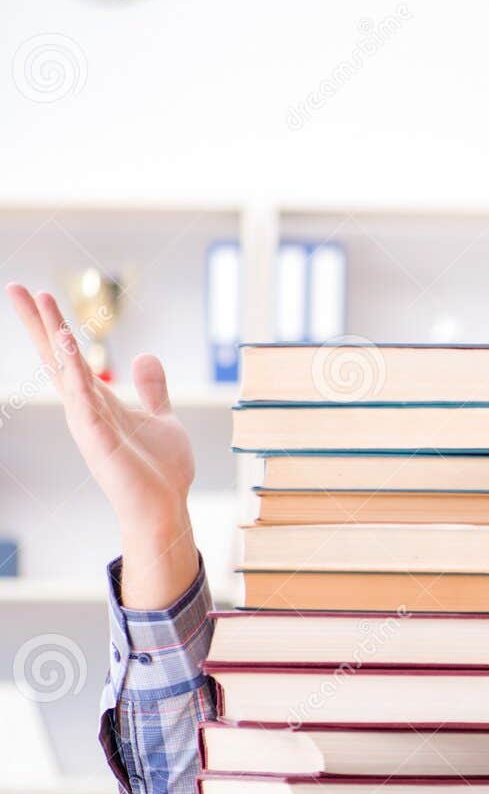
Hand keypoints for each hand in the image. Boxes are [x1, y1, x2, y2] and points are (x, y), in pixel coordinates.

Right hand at [7, 282, 199, 606]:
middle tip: (16, 286)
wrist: (166, 507)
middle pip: (55, 358)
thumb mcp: (161, 418)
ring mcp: (88, 423)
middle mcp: (86, 409)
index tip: (40, 292)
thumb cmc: (160, 470)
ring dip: (54, 338)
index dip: (53, 326)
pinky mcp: (97, 438)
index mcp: (98, 402)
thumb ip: (152, 389)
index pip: (69, 358)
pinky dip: (75, 372)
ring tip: (40, 300)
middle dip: (38, 322)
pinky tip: (66, 345)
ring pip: (65, 372)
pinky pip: (82, 398)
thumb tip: (147, 355)